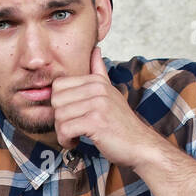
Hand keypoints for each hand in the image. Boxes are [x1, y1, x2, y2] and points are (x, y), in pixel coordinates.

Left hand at [50, 46, 167, 170]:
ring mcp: (97, 104)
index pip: (58, 85)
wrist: (140, 146)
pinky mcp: (96, 121)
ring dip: (63, 132)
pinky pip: (65, 129)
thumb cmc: (121, 125)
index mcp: (97, 81)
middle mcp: (97, 89)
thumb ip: (100, 72)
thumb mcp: (111, 93)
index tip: (71, 116)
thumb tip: (96, 49)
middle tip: (72, 128)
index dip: (59, 104)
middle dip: (59, 118)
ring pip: (59, 116)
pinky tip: (76, 142)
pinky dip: (66, 141)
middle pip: (55, 100)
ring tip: (76, 136)